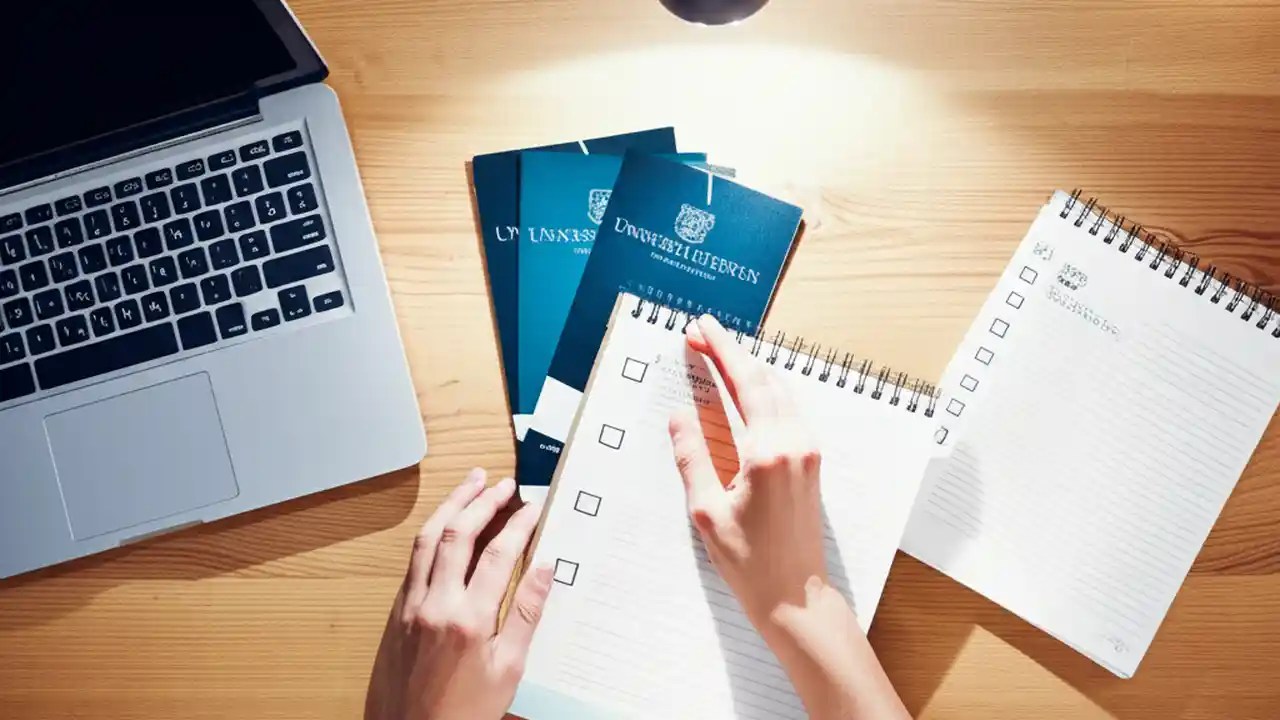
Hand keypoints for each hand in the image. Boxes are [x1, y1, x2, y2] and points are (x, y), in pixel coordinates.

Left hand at [364, 470, 551, 719]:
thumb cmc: (463, 713)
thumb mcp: (508, 671)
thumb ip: (525, 616)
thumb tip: (543, 570)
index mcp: (469, 620)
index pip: (498, 555)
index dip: (518, 525)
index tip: (533, 508)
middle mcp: (436, 604)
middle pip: (459, 534)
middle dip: (483, 502)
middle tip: (503, 483)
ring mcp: (411, 605)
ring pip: (428, 539)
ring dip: (452, 506)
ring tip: (471, 483)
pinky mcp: (396, 612)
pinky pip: (413, 560)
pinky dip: (431, 534)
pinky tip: (445, 525)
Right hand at [669, 315, 828, 626]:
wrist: (796, 597)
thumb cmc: (750, 563)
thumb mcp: (706, 511)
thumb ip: (692, 457)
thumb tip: (679, 416)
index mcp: (767, 453)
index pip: (743, 383)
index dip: (720, 349)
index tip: (701, 327)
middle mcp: (794, 444)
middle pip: (764, 379)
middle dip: (732, 352)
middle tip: (702, 334)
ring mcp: (808, 452)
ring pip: (781, 392)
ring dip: (751, 370)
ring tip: (720, 355)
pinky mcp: (811, 463)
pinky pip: (789, 411)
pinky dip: (766, 391)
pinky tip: (749, 391)